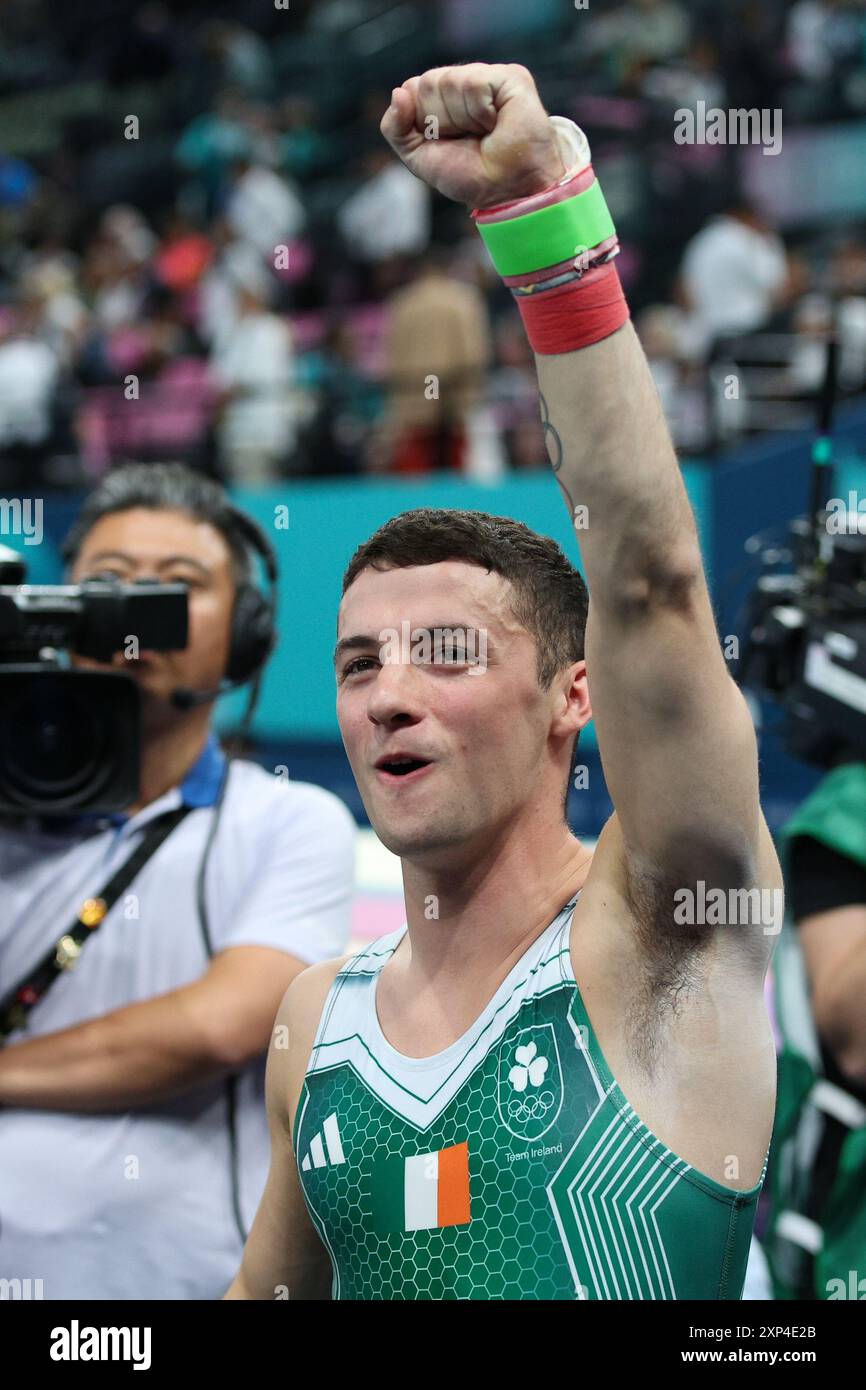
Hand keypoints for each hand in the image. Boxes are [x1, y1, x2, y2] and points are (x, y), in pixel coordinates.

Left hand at [380, 63, 564, 209]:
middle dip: (441, 121)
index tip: (443, 141)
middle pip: (428, 83)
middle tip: (468, 140)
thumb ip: (395, 128)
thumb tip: (398, 92)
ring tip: (485, 133)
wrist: (506, 191)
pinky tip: (496, 124)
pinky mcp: (510, 76)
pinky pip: (473, 84)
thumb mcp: (418, 157)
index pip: (412, 89)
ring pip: (449, 81)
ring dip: (463, 120)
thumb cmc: (469, 176)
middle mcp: (464, 82)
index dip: (421, 120)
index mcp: (442, 98)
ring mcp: (487, 77)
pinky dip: (480, 113)